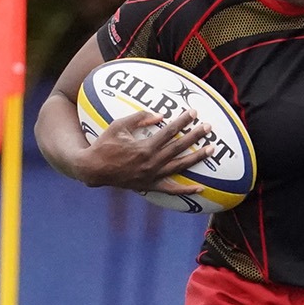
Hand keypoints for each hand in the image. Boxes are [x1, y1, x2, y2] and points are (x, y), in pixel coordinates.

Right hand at [74, 109, 210, 196]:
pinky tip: (200, 189)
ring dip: (196, 158)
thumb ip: (140, 119)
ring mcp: (152, 176)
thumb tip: (161, 116)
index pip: (169, 132)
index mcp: (144, 148)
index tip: (193, 113)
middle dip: (195, 137)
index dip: (182, 122)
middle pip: (179, 148)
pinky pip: (171, 190)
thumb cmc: (105, 144)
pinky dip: (186, 191)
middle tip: (208, 128)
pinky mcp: (150, 186)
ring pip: (179, 166)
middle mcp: (151, 163)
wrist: (93, 169)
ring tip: (211, 150)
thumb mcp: (119, 126)